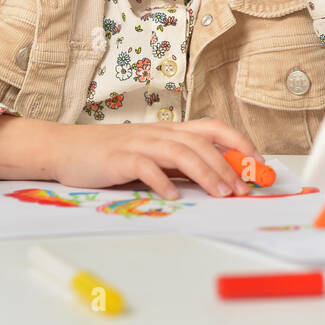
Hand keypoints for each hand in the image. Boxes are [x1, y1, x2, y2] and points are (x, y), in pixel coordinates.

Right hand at [49, 119, 265, 199]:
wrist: (66, 149)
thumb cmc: (110, 154)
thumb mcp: (150, 154)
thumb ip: (178, 162)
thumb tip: (215, 177)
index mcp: (169, 130)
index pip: (212, 128)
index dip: (238, 141)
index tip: (258, 161)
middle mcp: (158, 133)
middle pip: (201, 143)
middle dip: (227, 165)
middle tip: (243, 188)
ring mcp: (139, 143)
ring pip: (180, 152)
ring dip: (205, 173)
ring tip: (220, 193)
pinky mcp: (119, 158)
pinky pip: (145, 166)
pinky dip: (162, 181)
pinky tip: (173, 196)